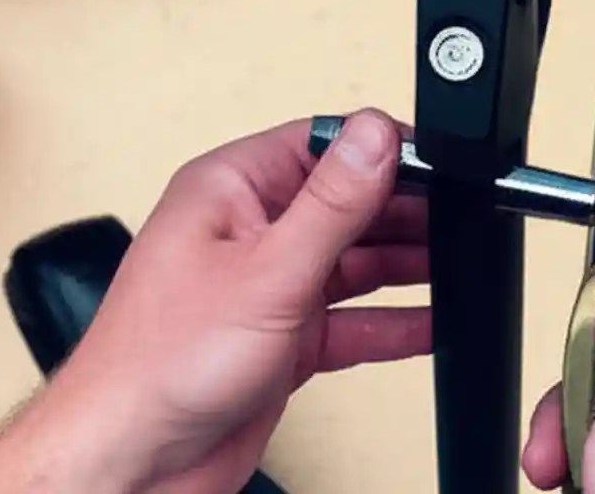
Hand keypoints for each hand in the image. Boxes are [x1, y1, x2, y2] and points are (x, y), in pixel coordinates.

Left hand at [0, 110, 429, 492]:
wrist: (130, 463)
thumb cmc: (159, 364)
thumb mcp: (268, 272)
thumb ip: (332, 204)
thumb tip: (374, 133)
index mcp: (230, 191)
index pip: (320, 145)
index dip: (380, 148)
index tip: (437, 160)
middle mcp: (248, 232)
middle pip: (345, 205)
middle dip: (404, 213)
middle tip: (464, 219)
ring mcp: (266, 288)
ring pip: (353, 264)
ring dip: (405, 268)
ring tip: (461, 267)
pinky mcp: (281, 341)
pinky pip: (349, 321)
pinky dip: (390, 325)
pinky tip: (431, 325)